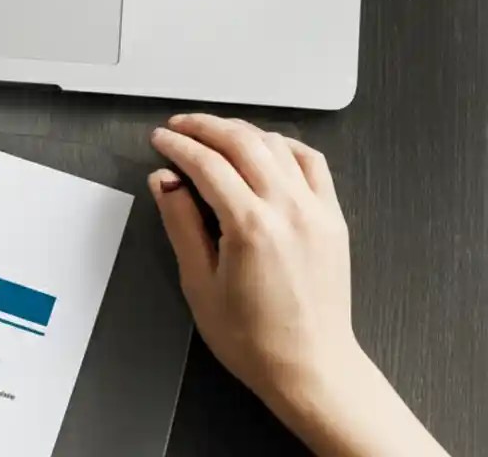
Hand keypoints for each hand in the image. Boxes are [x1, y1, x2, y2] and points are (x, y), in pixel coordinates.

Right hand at [149, 114, 446, 456]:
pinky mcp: (333, 217)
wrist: (309, 367)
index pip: (207, 164)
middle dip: (205, 127)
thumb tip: (164, 180)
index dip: (178, 146)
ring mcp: (317, 210)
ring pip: (277, 145)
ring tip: (213, 134)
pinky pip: (311, 162)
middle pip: (242, 142)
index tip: (160, 140)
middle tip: (179, 127)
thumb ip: (180, 223)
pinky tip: (264, 148)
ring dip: (241, 131)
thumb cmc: (251, 338)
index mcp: (251, 227)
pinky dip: (283, 145)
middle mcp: (288, 210)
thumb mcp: (198, 283)